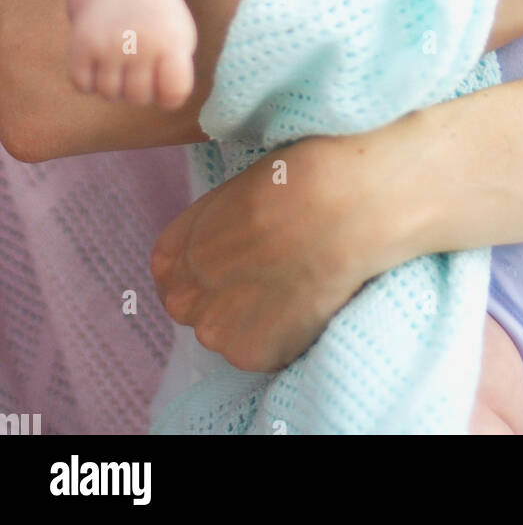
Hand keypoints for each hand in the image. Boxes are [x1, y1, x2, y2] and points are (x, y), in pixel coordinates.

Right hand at [67, 0, 197, 108]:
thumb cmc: (158, 21)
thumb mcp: (181, 39)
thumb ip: (176, 74)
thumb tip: (163, 100)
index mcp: (172, 41)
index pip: (174, 93)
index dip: (170, 92)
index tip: (167, 76)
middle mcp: (140, 42)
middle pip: (139, 97)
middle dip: (141, 88)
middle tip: (141, 62)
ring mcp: (108, 44)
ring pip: (109, 93)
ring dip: (114, 83)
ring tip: (121, 56)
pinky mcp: (80, 45)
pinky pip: (82, 85)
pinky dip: (89, 78)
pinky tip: (100, 57)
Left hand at [151, 128, 407, 371]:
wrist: (335, 209)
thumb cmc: (293, 183)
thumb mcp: (235, 194)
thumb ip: (218, 228)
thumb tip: (233, 239)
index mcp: (173, 252)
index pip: (171, 274)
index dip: (203, 269)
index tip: (230, 266)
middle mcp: (183, 296)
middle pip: (198, 308)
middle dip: (227, 298)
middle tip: (270, 278)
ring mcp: (216, 331)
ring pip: (231, 333)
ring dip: (256, 319)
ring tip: (296, 288)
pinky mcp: (252, 356)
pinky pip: (265, 351)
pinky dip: (285, 336)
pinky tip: (309, 304)